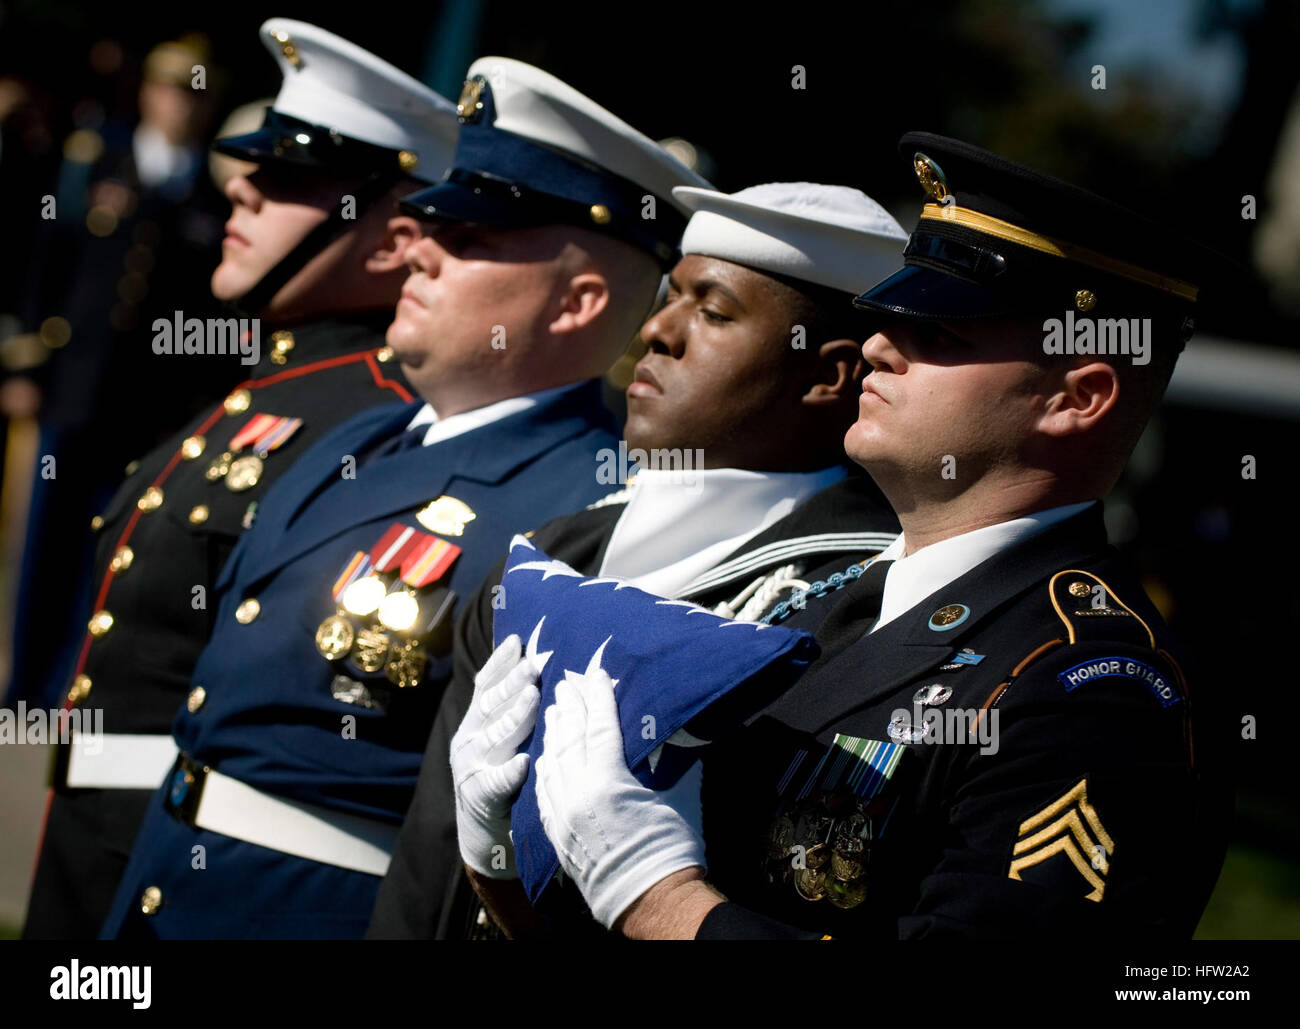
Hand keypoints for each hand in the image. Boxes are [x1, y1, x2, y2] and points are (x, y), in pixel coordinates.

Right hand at [451, 634, 539, 878]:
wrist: (484, 835)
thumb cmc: (503, 778)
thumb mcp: (501, 739)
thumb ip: (510, 709)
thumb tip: (534, 663)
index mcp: (475, 723)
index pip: (486, 686)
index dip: (500, 662)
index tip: (518, 640)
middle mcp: (469, 740)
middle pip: (491, 706)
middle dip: (512, 683)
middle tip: (534, 666)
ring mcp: (471, 768)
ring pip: (494, 738)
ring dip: (514, 717)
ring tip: (533, 699)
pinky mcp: (480, 797)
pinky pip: (496, 783)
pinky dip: (509, 772)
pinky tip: (524, 762)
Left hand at [534, 664, 705, 928]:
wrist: (650, 901)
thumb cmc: (670, 849)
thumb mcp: (670, 796)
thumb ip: (658, 762)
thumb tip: (665, 734)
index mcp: (608, 781)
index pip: (600, 727)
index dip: (598, 698)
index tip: (596, 674)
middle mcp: (578, 793)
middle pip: (570, 739)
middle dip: (571, 707)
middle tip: (567, 680)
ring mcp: (563, 814)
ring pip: (552, 762)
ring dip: (554, 732)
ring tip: (555, 708)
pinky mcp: (556, 833)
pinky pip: (543, 791)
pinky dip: (544, 766)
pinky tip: (545, 754)